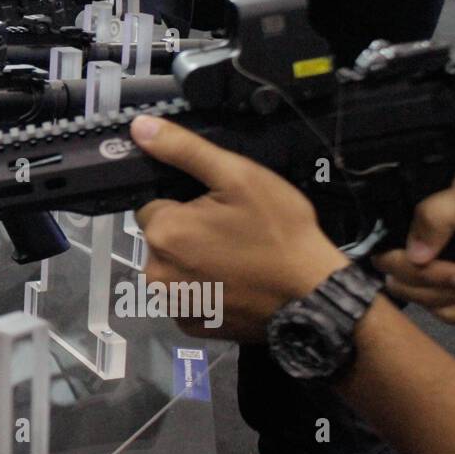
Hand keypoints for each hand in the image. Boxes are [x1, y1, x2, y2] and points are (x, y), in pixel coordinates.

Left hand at [130, 115, 346, 342]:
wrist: (315, 297)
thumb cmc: (279, 233)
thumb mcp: (238, 177)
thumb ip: (184, 150)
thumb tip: (138, 127)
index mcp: (162, 232)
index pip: (154, 205)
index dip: (185, 203)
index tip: (218, 208)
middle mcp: (155, 273)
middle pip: (163, 237)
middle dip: (190, 231)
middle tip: (233, 232)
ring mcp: (173, 304)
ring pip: (174, 268)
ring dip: (195, 261)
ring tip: (237, 258)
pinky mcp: (191, 326)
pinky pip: (187, 297)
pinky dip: (205, 290)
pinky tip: (234, 284)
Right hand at [372, 163, 454, 323]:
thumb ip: (435, 214)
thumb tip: (410, 254)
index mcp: (425, 200)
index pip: (387, 233)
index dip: (406, 255)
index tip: (436, 260)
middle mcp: (426, 232)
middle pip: (395, 268)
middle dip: (433, 280)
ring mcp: (441, 262)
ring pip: (413, 294)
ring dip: (448, 298)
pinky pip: (436, 311)